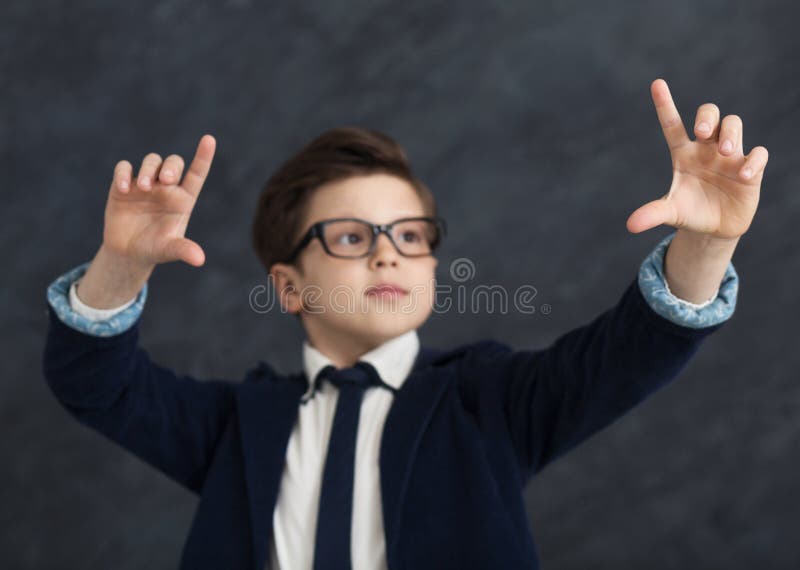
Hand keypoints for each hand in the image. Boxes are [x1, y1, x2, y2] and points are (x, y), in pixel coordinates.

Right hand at [103, 134, 215, 267]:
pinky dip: (123, 173)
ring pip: (151, 161)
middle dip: (171, 166)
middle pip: (173, 163)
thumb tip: (199, 260)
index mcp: (183, 199)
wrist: (128, 252)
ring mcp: (145, 184)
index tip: (209, 139)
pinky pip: (124, 168)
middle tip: (167, 179)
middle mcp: (166, 188)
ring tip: (144, 188)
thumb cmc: (155, 249)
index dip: (203, 156)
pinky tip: (124, 188)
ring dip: (149, 170)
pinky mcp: (123, 186)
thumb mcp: (169, 250)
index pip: (196, 174)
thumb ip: (183, 250)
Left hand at [626, 79, 768, 239]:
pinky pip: (758, 154)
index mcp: (683, 154)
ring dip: (730, 133)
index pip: (672, 125)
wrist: (715, 229)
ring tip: (725, 151)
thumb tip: (630, 225)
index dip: (665, 104)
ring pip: (734, 124)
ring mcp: (730, 157)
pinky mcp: (750, 170)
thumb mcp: (671, 213)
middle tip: (702, 133)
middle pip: (709, 115)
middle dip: (707, 117)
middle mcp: (707, 149)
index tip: (656, 84)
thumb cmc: (690, 213)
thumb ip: (652, 214)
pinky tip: (743, 175)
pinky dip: (753, 160)